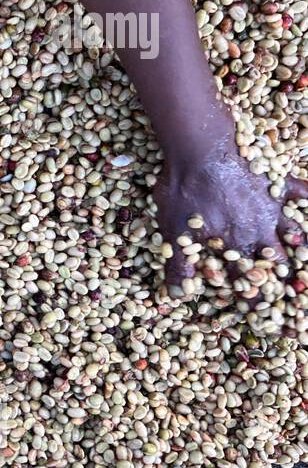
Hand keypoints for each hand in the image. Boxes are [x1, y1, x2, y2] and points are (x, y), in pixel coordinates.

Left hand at [153, 144, 307, 290]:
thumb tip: (176, 295)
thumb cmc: (182, 190)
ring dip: (303, 248)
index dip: (256, 300)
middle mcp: (260, 231)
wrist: (199, 150)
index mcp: (235, 245)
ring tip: (307, 265)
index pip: (247, 281)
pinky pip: (304, 191)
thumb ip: (179, 265)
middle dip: (284, 281)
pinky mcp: (276, 183)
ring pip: (297, 234)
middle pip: (276, 263)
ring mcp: (272, 207)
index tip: (267, 318)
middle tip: (296, 297)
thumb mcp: (173, 231)